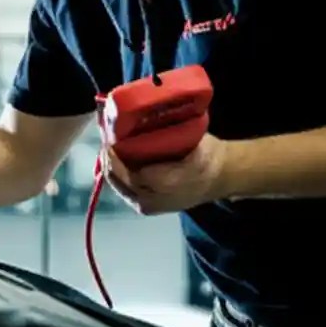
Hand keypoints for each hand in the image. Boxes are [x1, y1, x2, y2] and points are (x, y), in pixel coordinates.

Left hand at [103, 134, 230, 214]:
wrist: (219, 178)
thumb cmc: (204, 154)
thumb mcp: (188, 137)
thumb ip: (161, 131)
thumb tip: (135, 117)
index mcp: (167, 181)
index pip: (130, 171)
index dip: (115, 154)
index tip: (109, 136)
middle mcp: (155, 199)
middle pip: (118, 179)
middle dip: (108, 159)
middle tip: (105, 140)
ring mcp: (149, 207)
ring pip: (119, 187)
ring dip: (111, 167)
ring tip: (109, 149)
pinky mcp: (147, 209)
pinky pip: (125, 192)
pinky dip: (118, 177)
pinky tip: (117, 162)